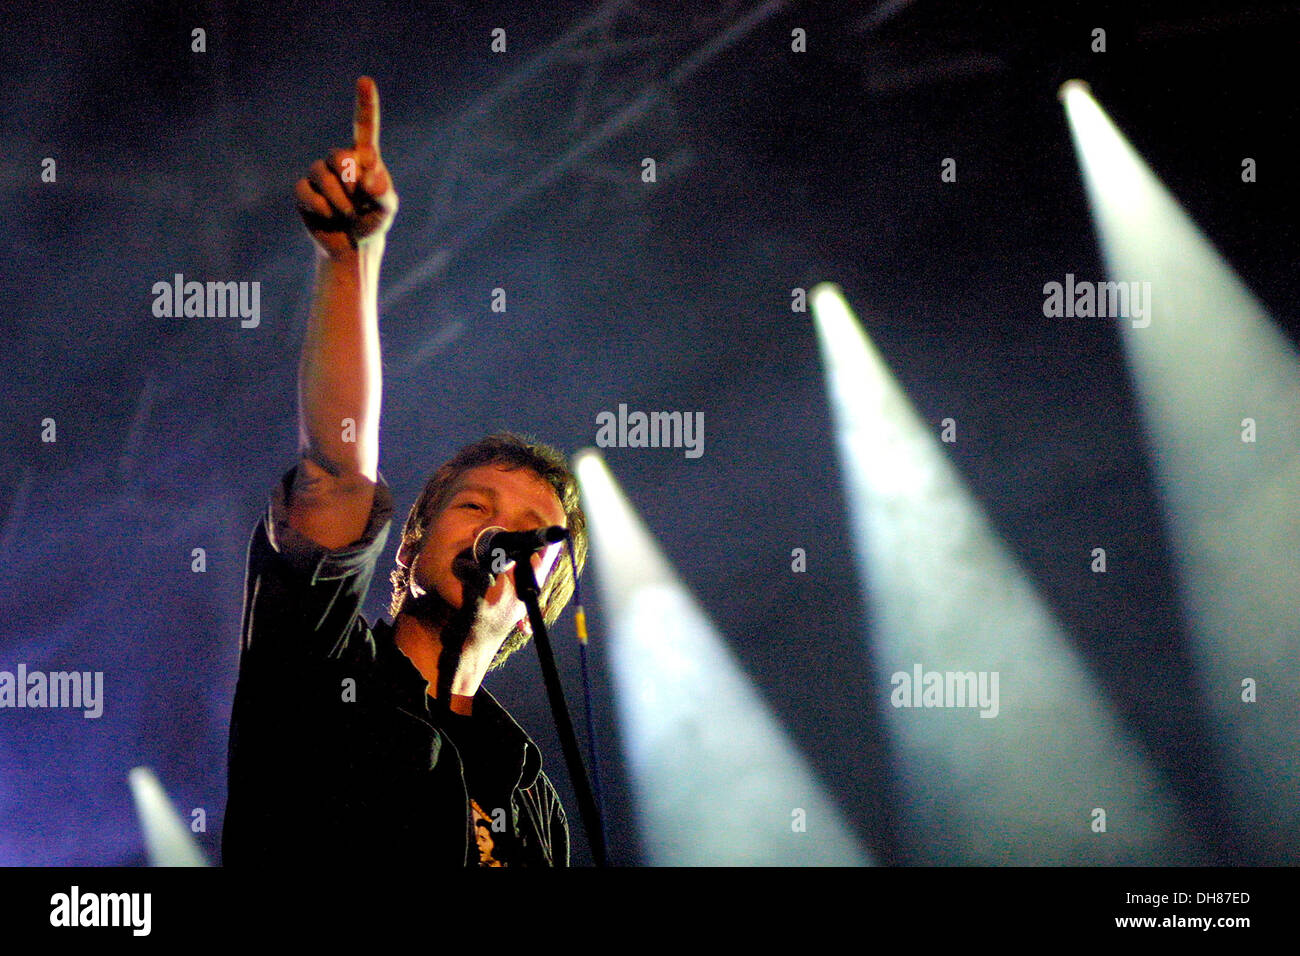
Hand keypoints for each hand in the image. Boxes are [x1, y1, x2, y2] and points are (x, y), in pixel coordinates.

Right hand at [294, 76, 398, 258]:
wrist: (352, 246)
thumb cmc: (373, 222)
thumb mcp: (386, 210)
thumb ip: (384, 193)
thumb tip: (369, 177)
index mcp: (365, 159)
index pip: (364, 127)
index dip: (365, 104)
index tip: (365, 81)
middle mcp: (340, 160)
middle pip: (339, 156)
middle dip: (350, 183)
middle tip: (359, 202)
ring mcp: (319, 173)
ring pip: (321, 174)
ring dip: (339, 201)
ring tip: (347, 213)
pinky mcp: (304, 191)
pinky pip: (307, 191)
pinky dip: (321, 208)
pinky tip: (328, 216)